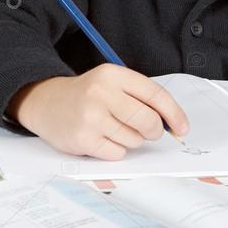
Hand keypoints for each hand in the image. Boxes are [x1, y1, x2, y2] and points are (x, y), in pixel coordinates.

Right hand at [7, 64, 189, 159]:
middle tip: (148, 131)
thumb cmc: (86, 95)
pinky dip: (115, 150)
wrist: (45, 102)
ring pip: (134, 140)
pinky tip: (101, 138)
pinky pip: (118, 153)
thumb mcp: (111, 83)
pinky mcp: (83, 139)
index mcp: (113, 74)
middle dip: (154, 131)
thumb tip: (174, 124)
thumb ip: (140, 97)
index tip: (182, 127)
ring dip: (131, 140)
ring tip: (114, 129)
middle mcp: (101, 93)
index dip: (174, 114)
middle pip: (148, 121)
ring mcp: (91, 117)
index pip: (155, 95)